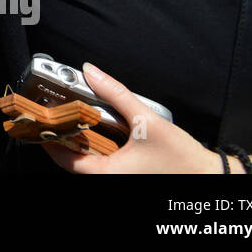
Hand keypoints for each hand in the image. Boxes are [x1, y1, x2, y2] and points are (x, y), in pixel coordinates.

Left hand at [42, 63, 218, 173]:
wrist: (209, 175)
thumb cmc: (182, 157)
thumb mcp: (147, 120)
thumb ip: (116, 94)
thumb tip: (91, 71)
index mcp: (109, 174)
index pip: (66, 161)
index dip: (50, 141)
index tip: (42, 122)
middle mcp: (111, 180)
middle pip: (75, 161)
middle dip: (64, 138)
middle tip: (56, 115)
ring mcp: (120, 178)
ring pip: (89, 163)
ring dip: (81, 142)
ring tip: (74, 119)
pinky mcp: (129, 175)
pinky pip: (105, 163)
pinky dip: (97, 147)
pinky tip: (100, 131)